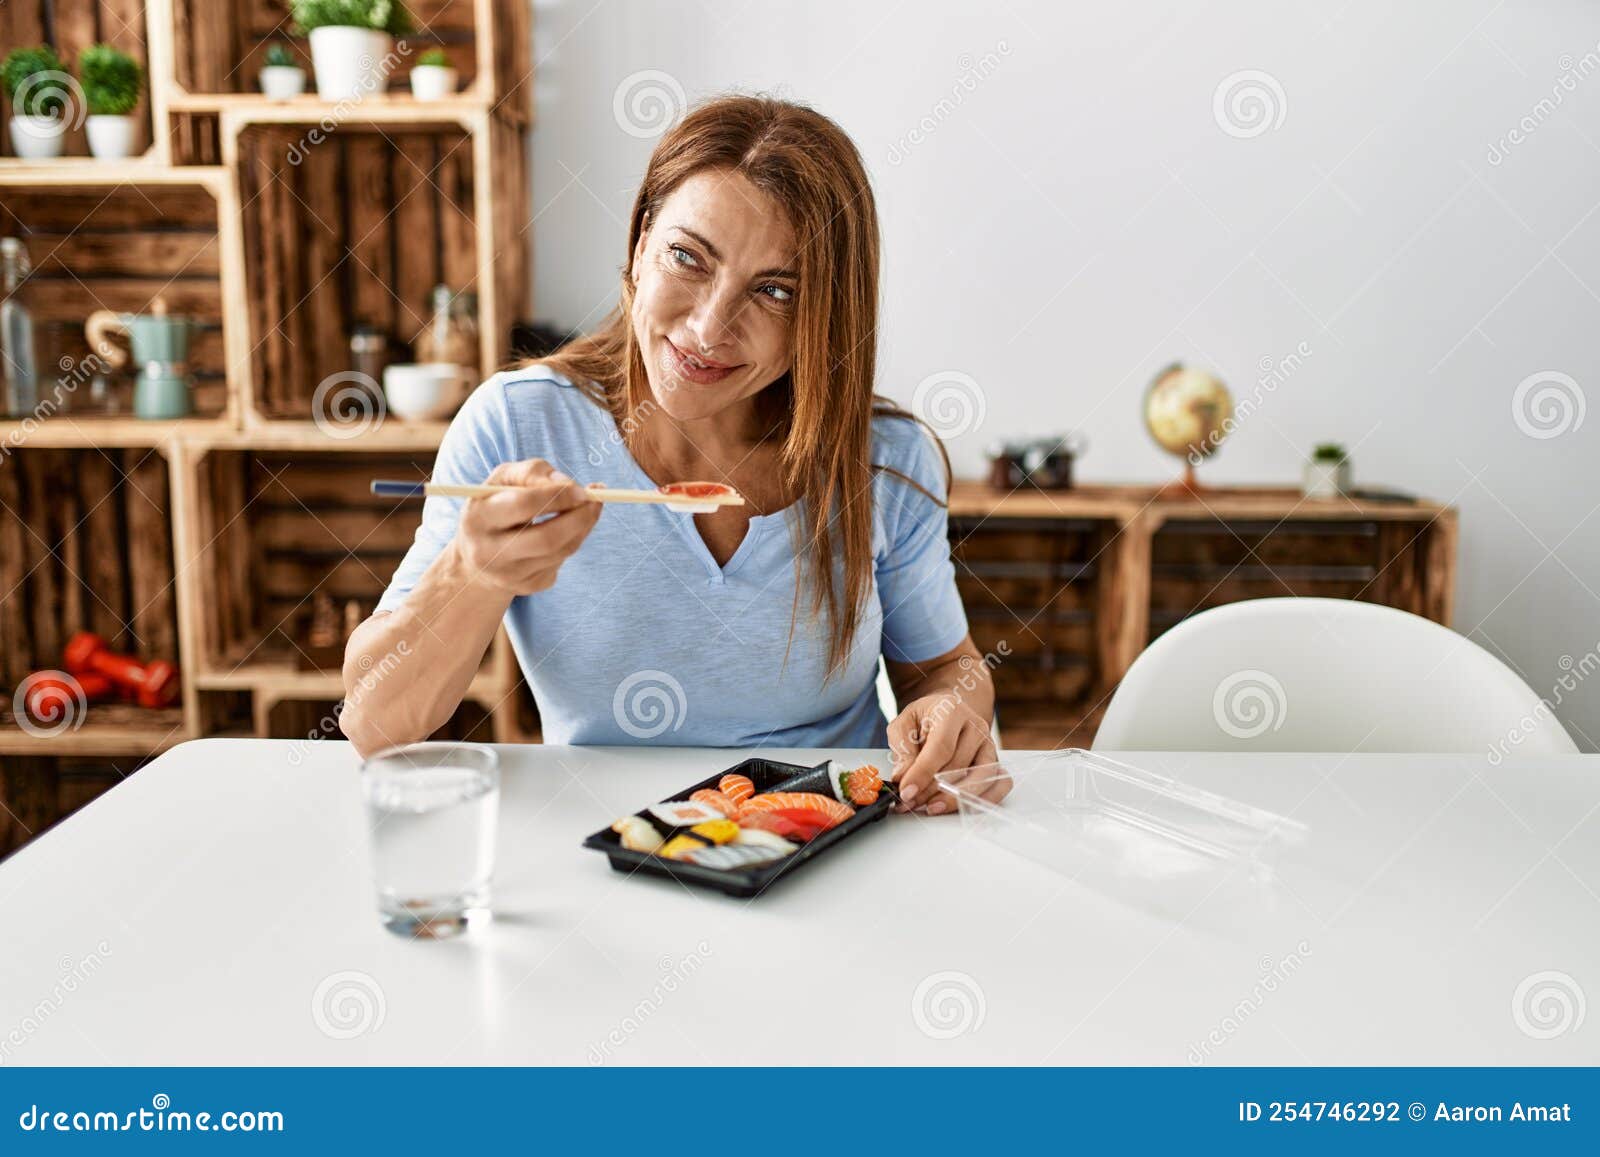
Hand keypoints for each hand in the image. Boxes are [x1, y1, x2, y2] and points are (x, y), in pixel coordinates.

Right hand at [450, 459, 600, 595]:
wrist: (477, 556)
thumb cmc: (495, 505)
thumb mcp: (502, 479)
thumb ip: (533, 472)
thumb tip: (570, 486)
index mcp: (478, 518)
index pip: (524, 505)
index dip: (558, 495)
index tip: (581, 489)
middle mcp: (488, 552)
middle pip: (547, 539)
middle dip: (579, 518)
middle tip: (596, 500)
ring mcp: (507, 575)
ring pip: (560, 551)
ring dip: (581, 527)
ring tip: (586, 509)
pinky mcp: (526, 587)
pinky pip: (560, 562)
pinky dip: (570, 542)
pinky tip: (564, 531)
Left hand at [886, 694, 1002, 814]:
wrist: (947, 712)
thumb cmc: (925, 718)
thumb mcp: (903, 726)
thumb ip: (903, 751)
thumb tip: (903, 779)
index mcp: (952, 711)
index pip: (941, 747)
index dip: (923, 773)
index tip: (907, 791)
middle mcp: (976, 727)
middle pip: (959, 766)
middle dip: (931, 790)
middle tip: (910, 801)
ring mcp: (989, 745)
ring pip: (981, 778)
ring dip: (954, 798)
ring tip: (931, 807)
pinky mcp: (996, 762)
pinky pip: (1000, 784)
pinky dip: (983, 800)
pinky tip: (959, 806)